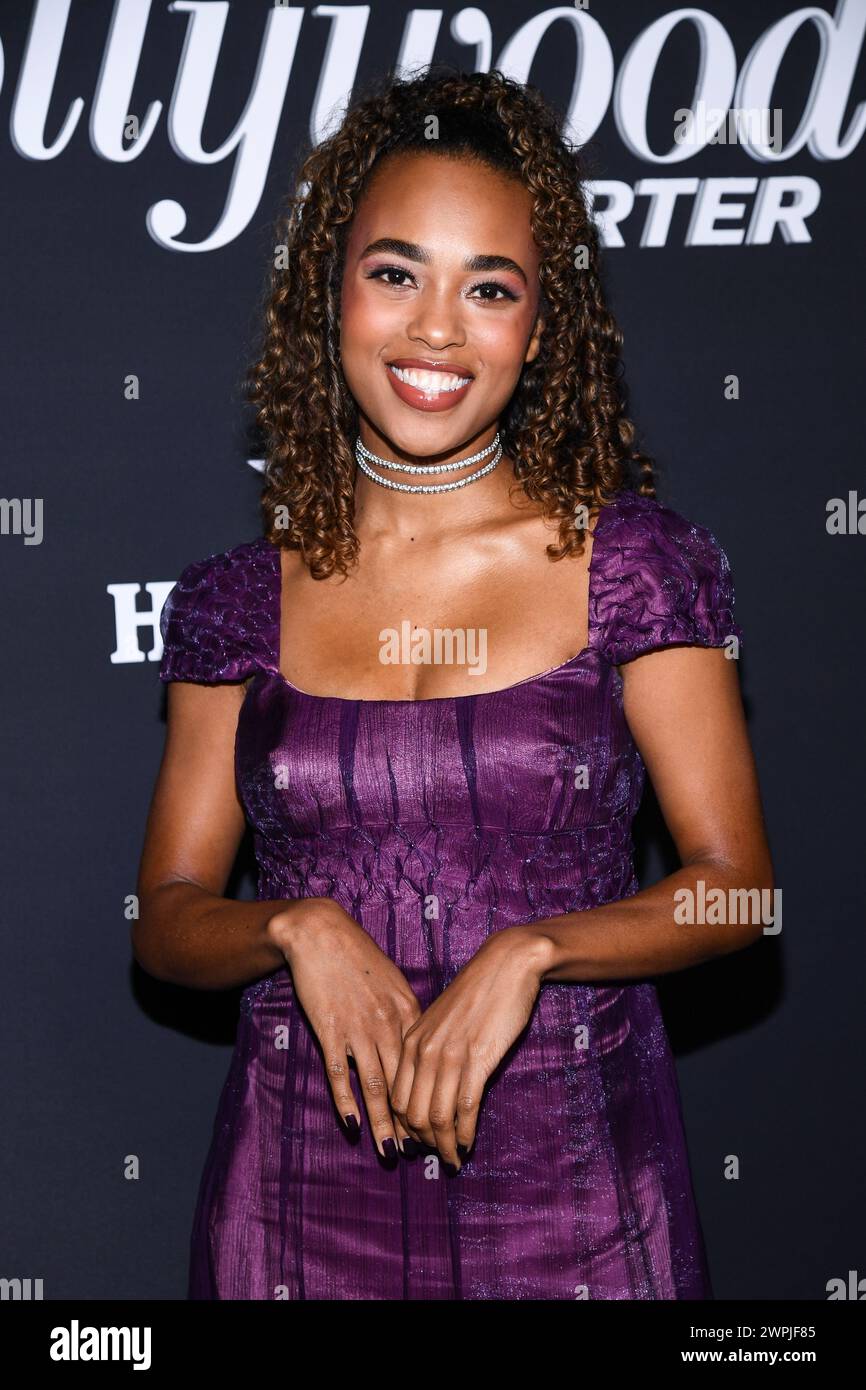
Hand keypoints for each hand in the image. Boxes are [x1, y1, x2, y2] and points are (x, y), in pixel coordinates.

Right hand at [268, 899, 422, 1156]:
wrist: (321, 933)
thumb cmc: (359, 956)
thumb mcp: (393, 981)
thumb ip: (407, 1013)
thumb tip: (419, 1044)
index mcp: (408, 1011)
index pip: (426, 1065)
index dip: (434, 1097)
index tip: (442, 1123)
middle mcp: (387, 1024)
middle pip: (405, 1083)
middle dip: (415, 1121)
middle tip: (426, 1152)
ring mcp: (358, 1029)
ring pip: (375, 1086)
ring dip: (384, 1122)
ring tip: (392, 1152)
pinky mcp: (330, 1031)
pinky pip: (339, 1074)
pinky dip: (346, 1101)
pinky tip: (352, 1125)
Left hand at [389, 925, 551, 1169]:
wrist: (505, 966)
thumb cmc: (476, 993)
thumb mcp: (440, 1021)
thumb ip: (428, 1050)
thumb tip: (429, 1088)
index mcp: (411, 1041)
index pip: (397, 1098)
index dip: (405, 1128)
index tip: (417, 1143)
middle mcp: (424, 1051)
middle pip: (413, 1114)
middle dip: (423, 1143)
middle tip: (437, 1156)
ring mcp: (450, 1056)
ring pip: (437, 1118)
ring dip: (444, 1146)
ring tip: (453, 1160)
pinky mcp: (477, 1059)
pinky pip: (464, 1109)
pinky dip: (464, 1134)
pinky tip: (467, 1144)